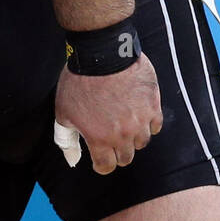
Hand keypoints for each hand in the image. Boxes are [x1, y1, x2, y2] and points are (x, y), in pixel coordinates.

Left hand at [53, 53, 162, 174]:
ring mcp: (141, 120)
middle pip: (126, 157)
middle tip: (111, 139)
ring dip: (133, 138)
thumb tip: (73, 160)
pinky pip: (156, 125)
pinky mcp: (153, 104)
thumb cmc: (78, 82)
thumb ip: (67, 140)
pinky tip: (139, 114)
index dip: (101, 164)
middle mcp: (123, 134)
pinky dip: (149, 123)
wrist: (101, 53)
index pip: (106, 167)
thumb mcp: (63, 113)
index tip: (100, 157)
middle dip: (117, 152)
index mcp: (99, 139)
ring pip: (142, 142)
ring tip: (125, 123)